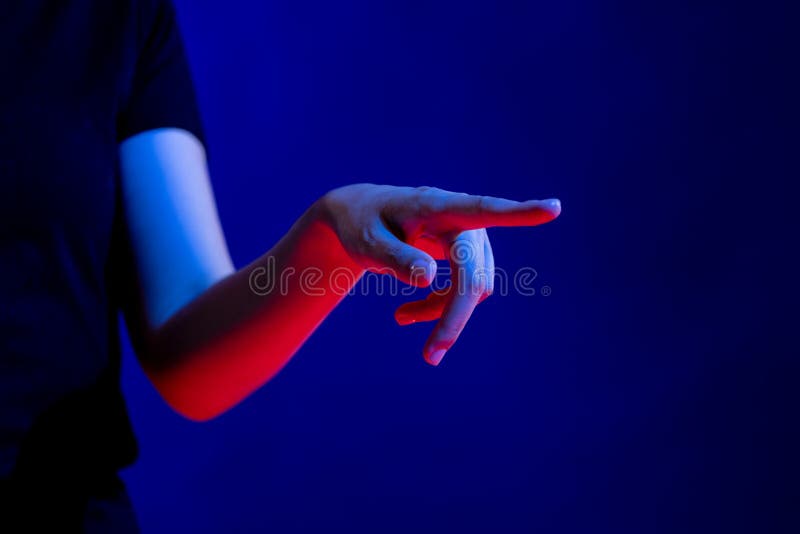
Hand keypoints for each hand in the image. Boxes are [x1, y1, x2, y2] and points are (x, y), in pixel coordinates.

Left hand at [318, 184, 560, 365]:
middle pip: (473, 275)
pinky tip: (408, 316)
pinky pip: (466, 290)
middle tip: (431, 358)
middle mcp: (462, 219)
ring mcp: (468, 236)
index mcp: (437, 205)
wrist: (360, 217)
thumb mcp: (366, 243)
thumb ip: (394, 258)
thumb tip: (429, 278)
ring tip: (400, 319)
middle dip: (454, 317)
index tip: (555, 208)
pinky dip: (442, 307)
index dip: (519, 213)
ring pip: (472, 288)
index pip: (481, 210)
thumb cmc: (361, 226)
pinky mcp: (467, 253)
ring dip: (442, 312)